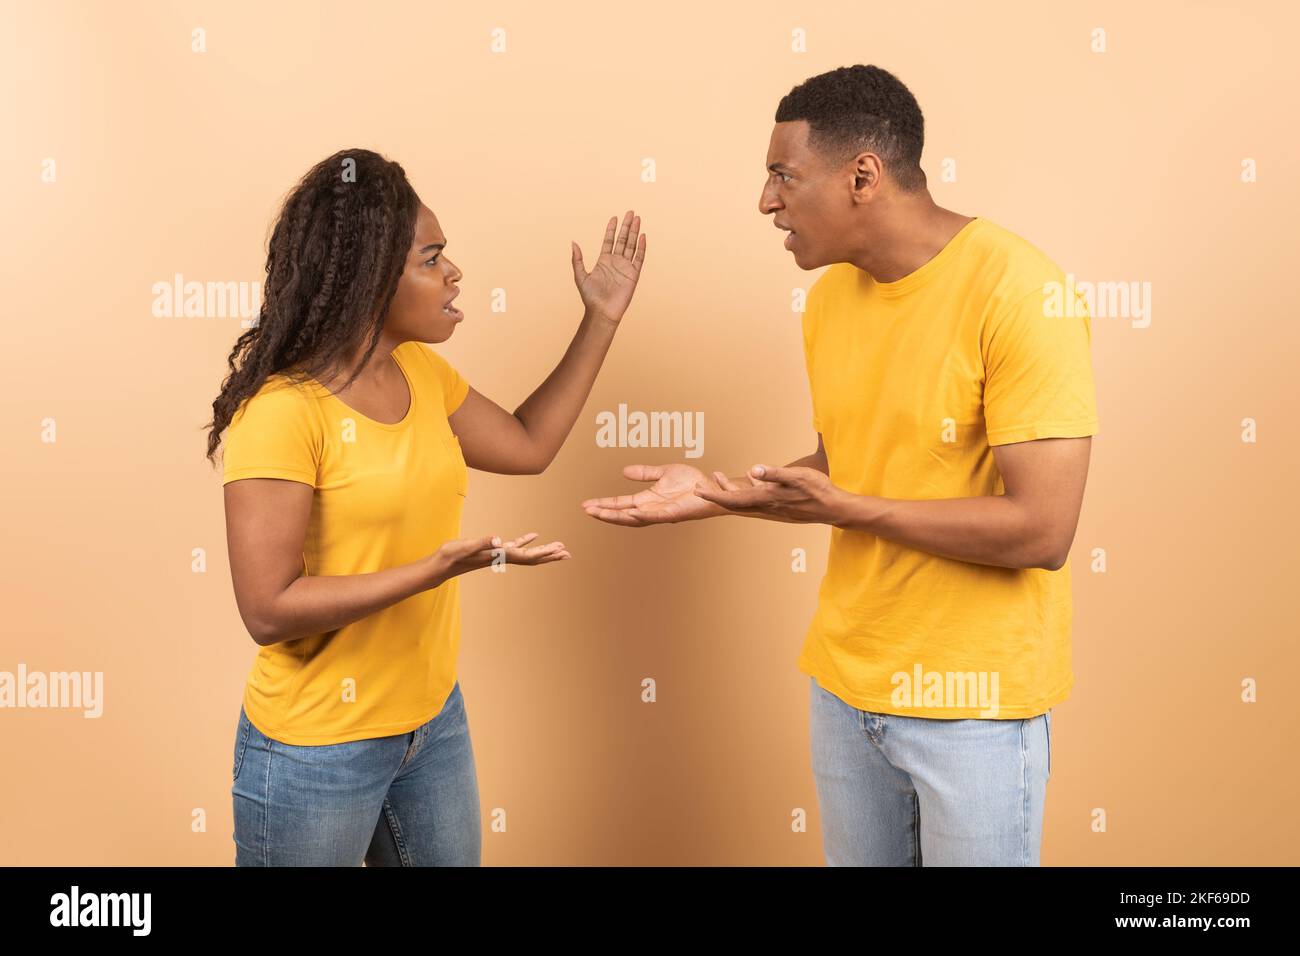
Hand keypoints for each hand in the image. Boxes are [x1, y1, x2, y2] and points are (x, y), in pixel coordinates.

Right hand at [426, 532, 570, 586]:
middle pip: (532, 558)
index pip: (527, 557)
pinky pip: (514, 546)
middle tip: (568, 553)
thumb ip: (482, 542)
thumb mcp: (465, 547)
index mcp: (499, 556)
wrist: (440, 566)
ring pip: (526, 553)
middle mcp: (502, 557)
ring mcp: (498, 555)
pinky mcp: (493, 551)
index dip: (544, 553)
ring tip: (558, 547)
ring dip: (542, 550)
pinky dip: (525, 541)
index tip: (560, 551)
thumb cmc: (450, 556)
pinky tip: (533, 535)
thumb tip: (500, 540)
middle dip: (550, 556)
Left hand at [571, 210, 646, 323]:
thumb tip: (573, 242)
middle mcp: (616, 262)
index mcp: (603, 261)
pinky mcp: (633, 275)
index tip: (614, 217)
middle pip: (623, 240)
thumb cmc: (590, 297)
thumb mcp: (580, 276)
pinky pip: (639, 258)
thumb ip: (577, 259)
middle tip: (631, 212)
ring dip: (635, 232)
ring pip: (632, 246)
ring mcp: (625, 267)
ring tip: (638, 219)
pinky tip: (643, 236)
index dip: (612, 229)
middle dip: (626, 226)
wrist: (602, 312)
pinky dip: (641, 247)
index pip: (609, 240)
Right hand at [581, 463, 727, 526]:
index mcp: (647, 499)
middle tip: (587, 511)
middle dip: (605, 512)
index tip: (587, 505)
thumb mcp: (663, 472)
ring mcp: (662, 512)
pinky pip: (656, 516)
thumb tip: (624, 472)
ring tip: (600, 514)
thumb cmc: (691, 482)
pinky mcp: (674, 513)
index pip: (620, 503)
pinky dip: (643, 515)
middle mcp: (651, 508)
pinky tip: (631, 513)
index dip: (604, 504)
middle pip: (623, 513)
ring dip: (618, 517)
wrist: (711, 487)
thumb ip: (645, 473)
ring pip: (635, 518)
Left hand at [692, 465, 847, 523]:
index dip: (714, 494)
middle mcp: (765, 508)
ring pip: (744, 503)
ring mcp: (772, 510)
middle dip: (716, 494)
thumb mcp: (796, 476)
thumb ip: (774, 473)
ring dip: (730, 492)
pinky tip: (751, 480)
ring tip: (719, 478)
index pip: (732, 499)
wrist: (833, 508)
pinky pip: (756, 501)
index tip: (698, 490)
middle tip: (699, 487)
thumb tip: (752, 470)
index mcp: (766, 499)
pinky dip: (746, 492)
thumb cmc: (817, 490)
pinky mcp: (779, 508)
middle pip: (734, 503)